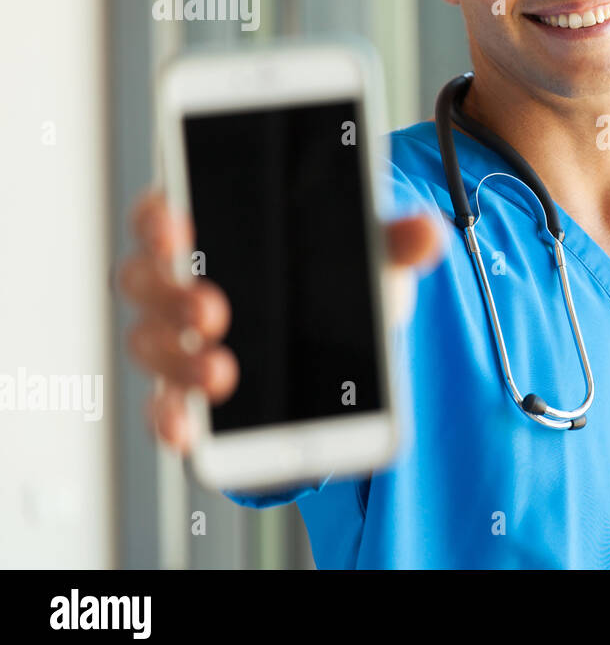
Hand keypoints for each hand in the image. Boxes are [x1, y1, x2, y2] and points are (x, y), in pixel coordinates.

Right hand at [117, 189, 442, 453]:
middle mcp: (178, 281)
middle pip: (145, 281)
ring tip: (219, 372)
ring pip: (150, 344)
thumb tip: (428, 232)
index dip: (158, 218)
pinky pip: (164, 405)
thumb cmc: (336, 275)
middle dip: (172, 295)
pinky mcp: (186, 390)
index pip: (161, 213)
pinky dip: (170, 419)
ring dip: (178, 359)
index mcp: (212, 229)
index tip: (178, 228)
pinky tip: (188, 431)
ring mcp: (177, 338)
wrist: (343, 335)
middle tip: (213, 309)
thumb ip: (393, 239)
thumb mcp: (367, 254)